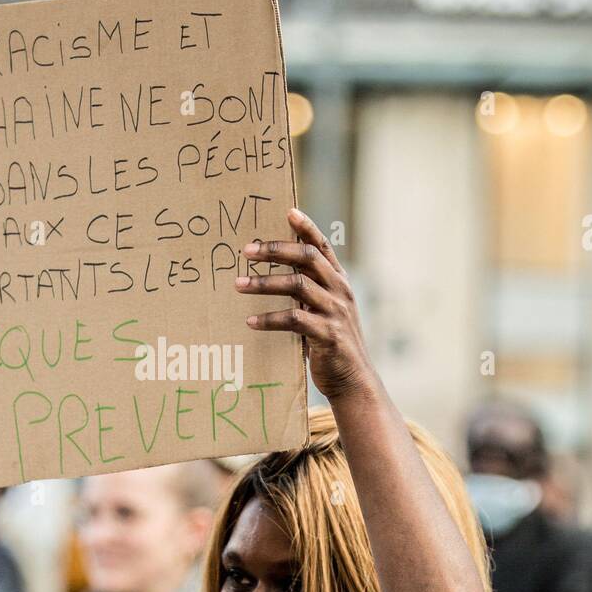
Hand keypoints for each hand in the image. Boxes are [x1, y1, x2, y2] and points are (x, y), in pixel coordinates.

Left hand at [236, 207, 375, 401]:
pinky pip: (294, 320)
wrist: (353, 379)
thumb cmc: (332, 343)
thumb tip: (275, 274)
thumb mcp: (325, 311)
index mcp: (339, 281)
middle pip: (307, 258)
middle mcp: (340, 291)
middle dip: (276, 250)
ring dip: (264, 283)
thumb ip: (309, 291)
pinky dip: (270, 320)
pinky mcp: (328, 335)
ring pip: (297, 286)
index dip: (307, 227)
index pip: (323, 246)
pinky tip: (250, 322)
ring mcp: (336, 312)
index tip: (288, 211)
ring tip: (238, 285)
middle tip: (247, 250)